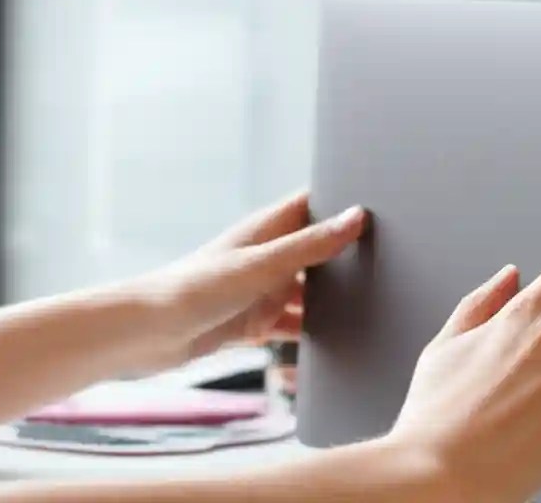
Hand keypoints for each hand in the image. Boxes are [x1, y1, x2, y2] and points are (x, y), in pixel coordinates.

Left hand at [113, 192, 366, 371]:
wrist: (146, 336)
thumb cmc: (193, 289)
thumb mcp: (262, 266)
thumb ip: (311, 245)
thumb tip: (358, 217)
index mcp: (268, 229)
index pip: (316, 203)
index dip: (346, 200)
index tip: (384, 204)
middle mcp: (268, 255)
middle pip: (319, 248)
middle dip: (348, 254)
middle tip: (393, 258)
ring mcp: (263, 290)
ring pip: (312, 290)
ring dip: (334, 297)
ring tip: (374, 302)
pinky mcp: (255, 322)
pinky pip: (295, 325)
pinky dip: (314, 331)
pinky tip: (338, 340)